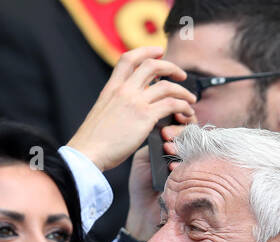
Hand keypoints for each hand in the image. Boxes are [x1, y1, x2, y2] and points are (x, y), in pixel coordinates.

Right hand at [66, 46, 196, 171]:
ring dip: (183, 90)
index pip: (128, 58)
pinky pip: (172, 104)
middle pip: (152, 65)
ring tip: (191, 99)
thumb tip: (127, 109)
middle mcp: (124, 90)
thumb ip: (116, 104)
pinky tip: (187, 113)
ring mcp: (135, 102)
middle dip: (171, 67)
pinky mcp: (145, 117)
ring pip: (167, 85)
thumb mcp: (102, 113)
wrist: (88, 152)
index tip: (159, 51)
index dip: (146, 51)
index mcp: (111, 88)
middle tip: (181, 76)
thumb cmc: (93, 140)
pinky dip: (183, 106)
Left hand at [125, 119, 194, 240]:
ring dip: (182, 145)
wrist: (144, 210)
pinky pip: (199, 165)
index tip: (165, 125)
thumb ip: (155, 141)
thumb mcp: (144, 157)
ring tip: (167, 149)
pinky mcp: (199, 180)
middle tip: (166, 135)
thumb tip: (166, 127)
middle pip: (192, 132)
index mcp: (172, 144)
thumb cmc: (142, 183)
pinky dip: (185, 163)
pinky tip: (172, 168)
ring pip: (197, 146)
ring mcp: (194, 166)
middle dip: (179, 130)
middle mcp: (186, 153)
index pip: (181, 125)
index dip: (177, 121)